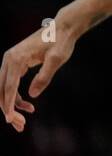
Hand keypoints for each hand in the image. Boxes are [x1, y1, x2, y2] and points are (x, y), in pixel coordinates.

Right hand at [1, 17, 79, 131]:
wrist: (63, 28)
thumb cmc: (61, 43)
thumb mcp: (56, 60)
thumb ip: (44, 77)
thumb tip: (32, 95)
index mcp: (15, 59)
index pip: (8, 87)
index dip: (9, 106)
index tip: (11, 121)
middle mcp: (8, 59)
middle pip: (2, 90)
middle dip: (8, 109)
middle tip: (20, 126)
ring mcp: (10, 61)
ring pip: (5, 88)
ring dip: (12, 105)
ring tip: (24, 121)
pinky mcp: (16, 63)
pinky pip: (11, 84)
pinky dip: (16, 97)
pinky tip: (28, 106)